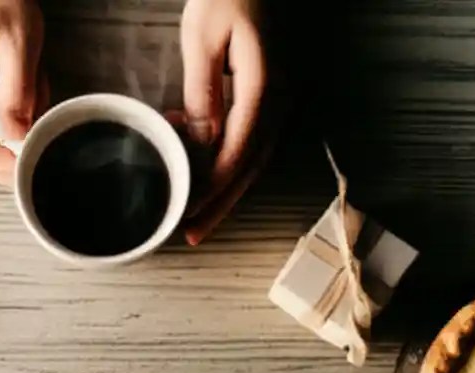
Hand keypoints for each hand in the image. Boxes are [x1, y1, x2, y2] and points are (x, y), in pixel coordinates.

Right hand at [0, 0, 44, 184]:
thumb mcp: (19, 41)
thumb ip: (18, 92)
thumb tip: (17, 138)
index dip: (5, 166)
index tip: (33, 169)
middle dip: (16, 137)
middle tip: (37, 95)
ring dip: (15, 120)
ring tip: (26, 77)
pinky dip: (7, 113)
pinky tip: (13, 82)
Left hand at [177, 0, 276, 244]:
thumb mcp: (203, 37)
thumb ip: (203, 92)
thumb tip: (201, 142)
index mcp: (264, 87)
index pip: (239, 152)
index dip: (215, 188)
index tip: (192, 214)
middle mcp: (281, 97)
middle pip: (252, 164)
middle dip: (222, 203)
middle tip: (194, 233)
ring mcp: (283, 94)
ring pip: (255, 154)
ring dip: (226, 185)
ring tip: (196, 211)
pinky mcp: (275, 90)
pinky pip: (254, 134)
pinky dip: (229, 156)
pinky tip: (200, 160)